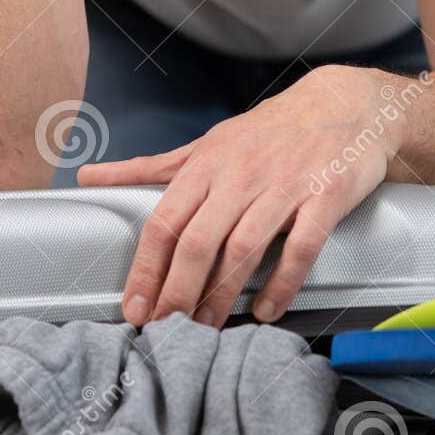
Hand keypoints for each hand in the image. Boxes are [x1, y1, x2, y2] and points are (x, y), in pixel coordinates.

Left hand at [77, 65, 404, 327]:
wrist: (345, 104)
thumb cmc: (270, 131)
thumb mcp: (207, 143)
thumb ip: (150, 168)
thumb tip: (90, 176)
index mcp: (207, 163)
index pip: (165, 222)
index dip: (145, 270)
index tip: (134, 308)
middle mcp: (241, 174)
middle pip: (198, 241)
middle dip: (177, 292)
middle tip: (167, 330)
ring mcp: (285, 186)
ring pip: (243, 248)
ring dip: (222, 295)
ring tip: (208, 327)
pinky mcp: (325, 197)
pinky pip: (300, 248)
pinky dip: (281, 283)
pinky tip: (266, 310)